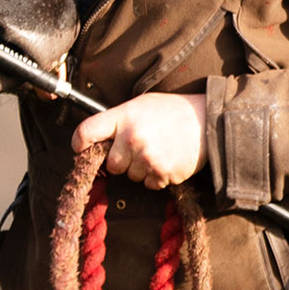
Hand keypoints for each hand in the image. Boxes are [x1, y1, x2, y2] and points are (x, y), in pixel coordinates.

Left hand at [71, 93, 206, 189]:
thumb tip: (99, 139)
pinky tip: (168, 160)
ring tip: (159, 151)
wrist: (209, 121)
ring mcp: (147, 157)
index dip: (79, 143)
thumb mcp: (142, 105)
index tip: (80, 148)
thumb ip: (120, 120)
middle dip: (121, 161)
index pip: (87, 131)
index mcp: (123, 116)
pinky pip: (150, 184)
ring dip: (141, 169)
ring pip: (131, 176)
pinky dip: (157, 177)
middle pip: (110, 164)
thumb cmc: (173, 111)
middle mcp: (131, 138)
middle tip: (140, 148)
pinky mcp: (162, 173)